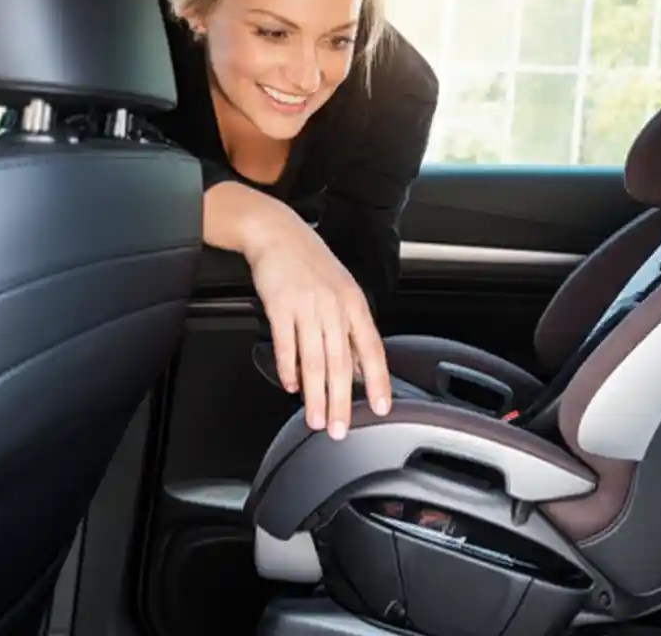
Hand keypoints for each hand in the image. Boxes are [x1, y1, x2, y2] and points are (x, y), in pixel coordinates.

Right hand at [237, 195, 391, 439]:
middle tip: (340, 428)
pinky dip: (289, 368)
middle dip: (342, 400)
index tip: (382, 407)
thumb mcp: (342, 292)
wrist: (278, 233)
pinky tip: (291, 386)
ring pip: (315, 359)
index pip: (372, 349)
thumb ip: (350, 330)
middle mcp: (334, 307)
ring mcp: (307, 306)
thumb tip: (360, 368)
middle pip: (341, 362)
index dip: (378, 381)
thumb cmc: (310, 264)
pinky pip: (286, 343)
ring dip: (315, 394)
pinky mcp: (280, 305)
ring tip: (316, 418)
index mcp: (354, 305)